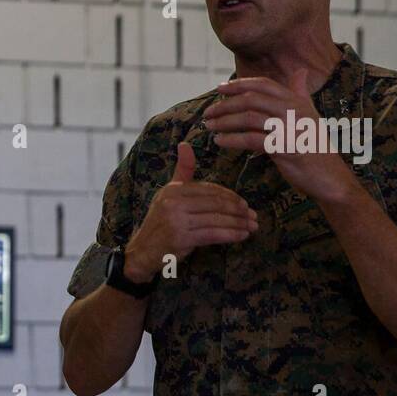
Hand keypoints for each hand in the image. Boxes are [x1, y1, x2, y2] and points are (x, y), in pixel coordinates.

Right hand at [125, 142, 257, 279]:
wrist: (142, 251)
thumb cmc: (160, 222)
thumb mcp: (169, 194)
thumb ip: (182, 170)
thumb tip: (185, 144)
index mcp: (173, 190)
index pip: (210, 190)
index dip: (230, 196)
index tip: (245, 204)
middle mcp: (174, 202)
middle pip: (216, 203)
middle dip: (238, 210)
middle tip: (254, 216)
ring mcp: (177, 220)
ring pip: (217, 219)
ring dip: (239, 224)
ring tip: (252, 227)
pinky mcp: (181, 238)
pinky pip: (213, 234)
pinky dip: (230, 235)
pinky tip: (242, 236)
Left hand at [203, 69, 356, 204]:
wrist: (329, 176)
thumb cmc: (314, 146)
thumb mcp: (309, 115)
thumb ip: (300, 93)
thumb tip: (300, 71)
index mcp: (297, 101)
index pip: (264, 84)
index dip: (239, 84)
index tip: (219, 89)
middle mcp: (294, 110)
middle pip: (252, 99)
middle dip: (225, 104)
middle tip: (208, 112)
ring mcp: (290, 129)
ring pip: (249, 118)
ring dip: (224, 122)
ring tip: (209, 126)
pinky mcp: (285, 148)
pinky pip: (252, 140)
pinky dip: (232, 140)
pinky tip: (220, 141)